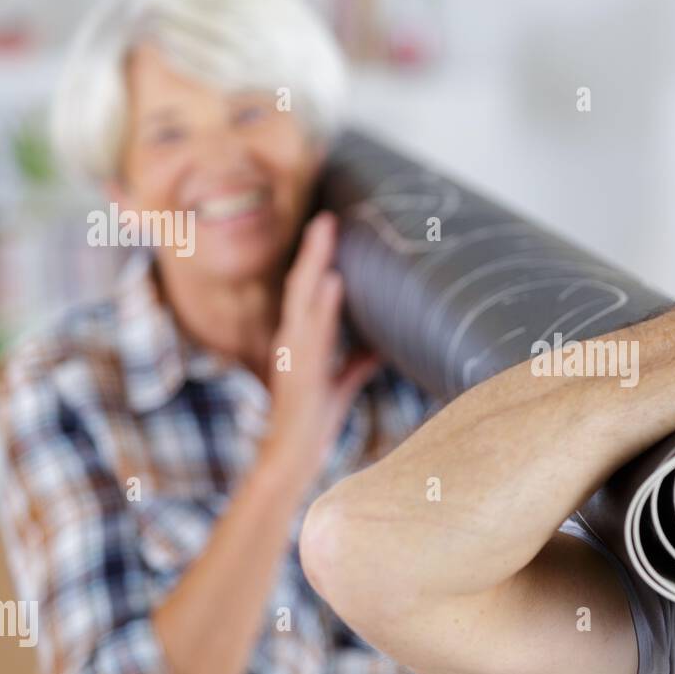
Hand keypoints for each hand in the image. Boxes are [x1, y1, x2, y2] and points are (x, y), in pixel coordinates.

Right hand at [264, 212, 379, 483]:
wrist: (292, 456)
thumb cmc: (313, 423)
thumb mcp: (341, 385)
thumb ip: (358, 363)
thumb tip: (383, 347)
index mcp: (298, 340)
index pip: (306, 291)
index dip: (317, 260)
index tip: (328, 229)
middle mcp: (292, 340)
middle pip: (302, 284)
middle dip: (315, 250)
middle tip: (327, 217)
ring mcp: (294, 352)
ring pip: (303, 298)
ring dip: (316, 263)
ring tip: (327, 231)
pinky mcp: (300, 369)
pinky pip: (313, 329)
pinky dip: (322, 303)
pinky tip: (333, 281)